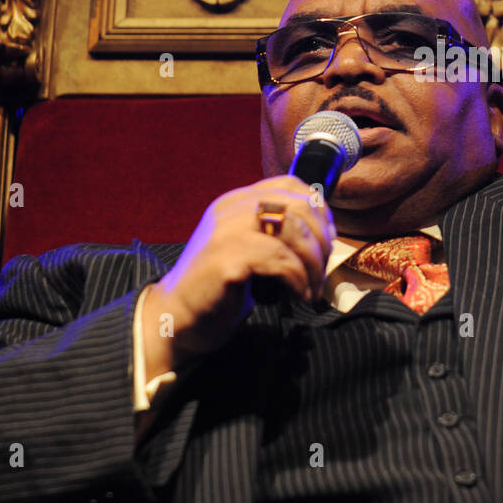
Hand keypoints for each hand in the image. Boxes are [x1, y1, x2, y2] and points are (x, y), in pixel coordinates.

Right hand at [140, 176, 335, 380]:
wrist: (175, 317)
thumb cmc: (218, 288)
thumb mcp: (247, 248)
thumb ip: (273, 232)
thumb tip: (323, 235)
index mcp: (236, 202)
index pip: (290, 184)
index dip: (318, 209)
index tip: (327, 239)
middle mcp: (231, 209)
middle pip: (298, 205)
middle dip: (321, 238)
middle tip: (323, 268)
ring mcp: (226, 232)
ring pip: (293, 230)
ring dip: (314, 262)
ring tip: (313, 286)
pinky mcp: (227, 259)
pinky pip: (281, 260)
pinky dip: (300, 279)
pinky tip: (300, 295)